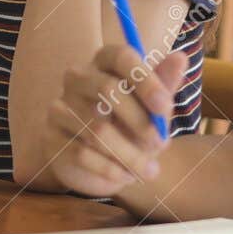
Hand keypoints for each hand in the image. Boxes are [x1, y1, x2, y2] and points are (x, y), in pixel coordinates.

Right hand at [47, 45, 185, 195]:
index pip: (121, 57)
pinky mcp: (51, 137)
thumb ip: (165, 84)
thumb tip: (181, 57)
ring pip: (97, 129)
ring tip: (149, 169)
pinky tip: (126, 177)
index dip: (145, 80)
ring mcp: (59, 106)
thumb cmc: (135, 126)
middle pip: (107, 90)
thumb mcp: (154, 108)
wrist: (110, 164)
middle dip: (140, 121)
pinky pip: (82, 153)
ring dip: (130, 154)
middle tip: (162, 144)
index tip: (166, 108)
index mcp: (104, 61)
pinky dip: (110, 169)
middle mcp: (77, 77)